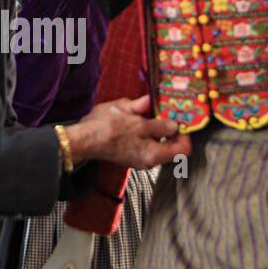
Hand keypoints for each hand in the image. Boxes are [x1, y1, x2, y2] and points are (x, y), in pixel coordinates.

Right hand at [65, 95, 190, 170]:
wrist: (82, 139)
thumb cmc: (108, 130)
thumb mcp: (136, 118)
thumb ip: (157, 120)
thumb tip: (170, 120)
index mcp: (154, 155)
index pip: (183, 149)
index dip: (185, 132)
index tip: (180, 117)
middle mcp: (148, 160)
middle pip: (169, 143)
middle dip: (167, 124)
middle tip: (164, 108)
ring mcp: (137, 157)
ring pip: (154, 139)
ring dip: (152, 124)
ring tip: (144, 109)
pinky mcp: (127, 152)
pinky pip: (142, 139)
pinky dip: (141, 127)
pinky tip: (132, 115)